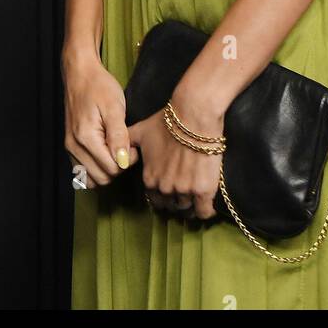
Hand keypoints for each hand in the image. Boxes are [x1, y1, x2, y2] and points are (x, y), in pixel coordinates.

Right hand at [62, 48, 137, 186]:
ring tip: (116, 150)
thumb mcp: (115, 107)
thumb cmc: (99, 87)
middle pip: (101, 178)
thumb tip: (123, 161)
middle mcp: (74, 147)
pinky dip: (96, 168)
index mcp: (85, 137)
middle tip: (126, 148)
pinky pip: (83, 171)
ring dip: (107, 171)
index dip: (127, 161)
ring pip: (91, 179)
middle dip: (118, 167)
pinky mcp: (70, 147)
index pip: (111, 169)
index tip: (133, 145)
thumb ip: (119, 135)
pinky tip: (105, 152)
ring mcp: (70, 148)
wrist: (80, 75)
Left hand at [130, 99, 225, 220]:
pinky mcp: (204, 190)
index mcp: (150, 179)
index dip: (162, 196)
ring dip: (190, 204)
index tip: (169, 190)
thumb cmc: (168, 122)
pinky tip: (207, 206)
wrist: (194, 115)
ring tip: (196, 196)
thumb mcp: (141, 131)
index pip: (154, 200)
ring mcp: (185, 191)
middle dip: (175, 200)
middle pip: (171, 205)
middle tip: (184, 191)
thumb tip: (119, 152)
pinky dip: (206, 211)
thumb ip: (127, 143)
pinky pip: (204, 211)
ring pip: (186, 208)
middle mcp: (165, 189)